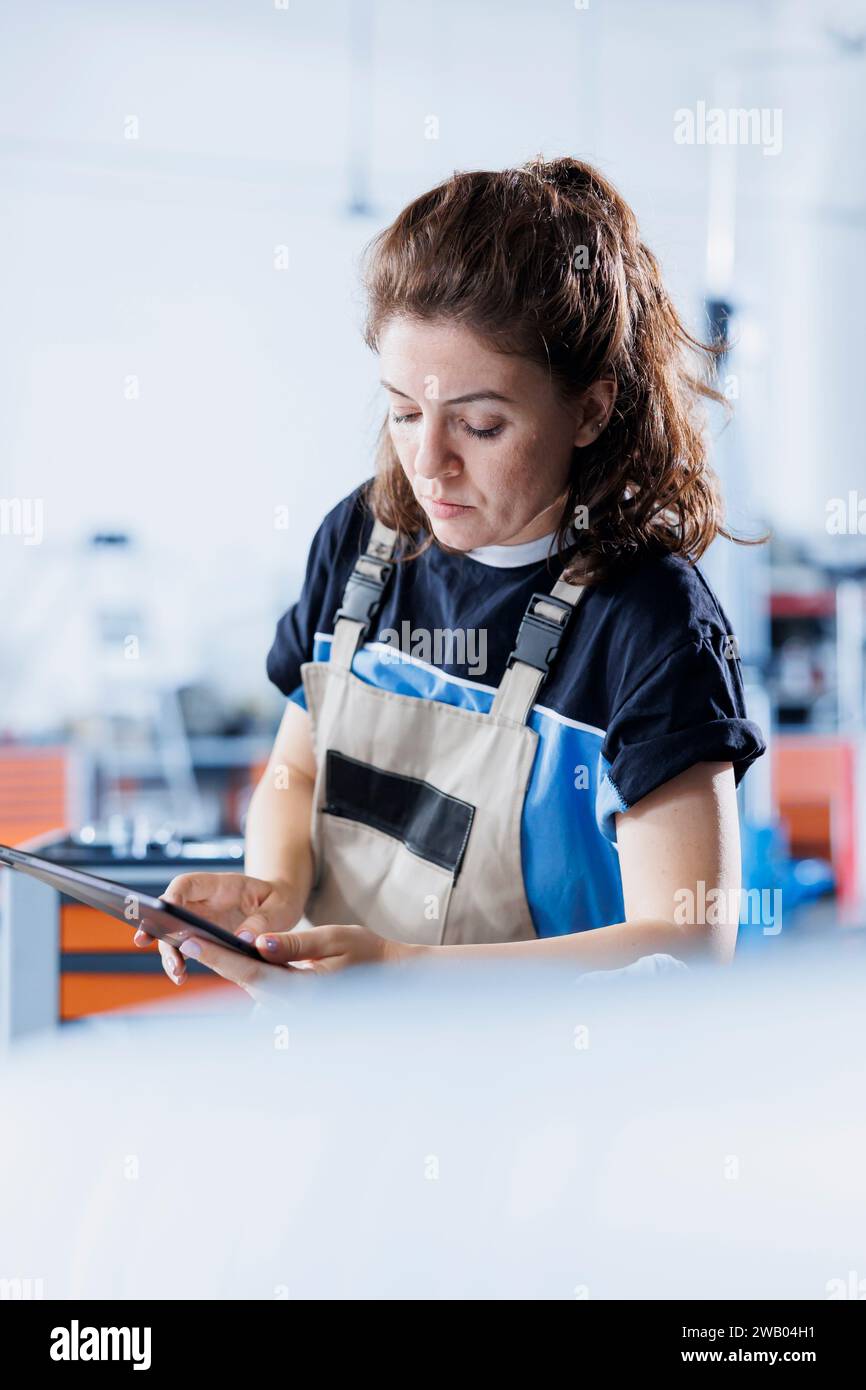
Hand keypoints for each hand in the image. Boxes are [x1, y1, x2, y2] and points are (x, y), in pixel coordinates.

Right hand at [132, 872, 303, 987]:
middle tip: (147, 942)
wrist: (281, 906)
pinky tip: (181, 976)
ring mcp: (200, 919)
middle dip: (158, 926)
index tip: (162, 911)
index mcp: (221, 885)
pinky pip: (184, 948)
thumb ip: (264, 921)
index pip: (187, 884)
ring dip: (168, 951)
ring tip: (176, 973)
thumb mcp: (281, 906)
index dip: (171, 896)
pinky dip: (180, 961)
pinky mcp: (202, 937)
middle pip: (171, 910)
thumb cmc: (279, 899)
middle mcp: (204, 901)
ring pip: (173, 932)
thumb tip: (243, 939)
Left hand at [174, 922, 418, 1006]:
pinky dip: (250, 975)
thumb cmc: (369, 954)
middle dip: (216, 959)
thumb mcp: (334, 939)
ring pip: (252, 987)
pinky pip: (263, 992)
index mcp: (301, 990)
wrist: (393, 981)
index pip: (250, 973)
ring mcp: (292, 1013)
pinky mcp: (293, 1011)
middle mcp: (293, 1008)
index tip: (192, 942)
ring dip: (232, 967)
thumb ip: (295, 945)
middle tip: (185, 936)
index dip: (218, 957)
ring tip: (204, 943)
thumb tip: (259, 945)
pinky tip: (239, 957)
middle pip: (244, 981)